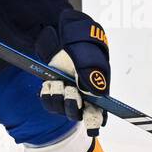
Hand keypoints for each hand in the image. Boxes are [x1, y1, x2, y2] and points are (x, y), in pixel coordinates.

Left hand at [35, 9, 109, 135]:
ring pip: (64, 111)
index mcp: (99, 83)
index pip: (103, 109)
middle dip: (75, 107)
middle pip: (83, 115)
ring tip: (57, 83)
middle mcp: (85, 91)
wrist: (56, 26)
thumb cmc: (77, 35)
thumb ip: (91, 69)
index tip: (94, 125)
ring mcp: (69, 91)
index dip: (98, 120)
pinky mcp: (54, 89)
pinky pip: (50, 104)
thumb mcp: (86, 48)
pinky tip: (48, 84)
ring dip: (59, 101)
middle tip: (70, 92)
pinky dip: (48, 97)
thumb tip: (98, 93)